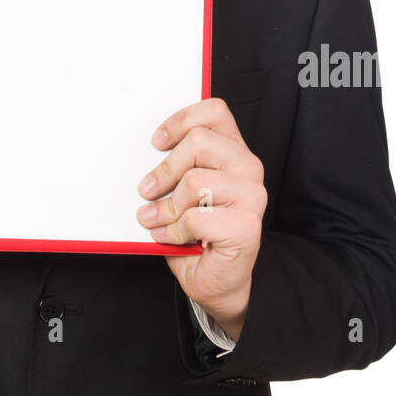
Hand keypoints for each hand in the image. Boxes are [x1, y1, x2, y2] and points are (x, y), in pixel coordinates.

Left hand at [136, 98, 266, 341]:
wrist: (220, 282)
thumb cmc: (199, 234)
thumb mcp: (183, 191)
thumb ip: (174, 168)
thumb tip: (142, 160)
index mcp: (235, 152)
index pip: (214, 112)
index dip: (181, 121)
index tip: (156, 142)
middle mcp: (249, 168)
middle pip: (199, 142)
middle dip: (165, 169)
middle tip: (147, 191)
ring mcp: (252, 197)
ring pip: (194, 181)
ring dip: (167, 207)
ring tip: (157, 220)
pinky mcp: (247, 226)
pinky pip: (195, 217)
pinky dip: (174, 230)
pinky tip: (171, 238)